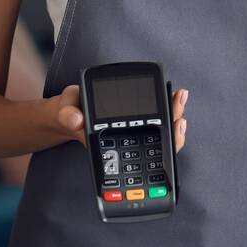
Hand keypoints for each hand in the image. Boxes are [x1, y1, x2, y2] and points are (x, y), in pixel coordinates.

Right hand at [51, 84, 187, 150]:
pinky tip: (174, 96)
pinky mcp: (138, 117)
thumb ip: (68, 115)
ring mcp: (136, 129)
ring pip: (162, 130)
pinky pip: (157, 116)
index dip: (161, 144)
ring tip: (181, 98)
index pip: (143, 151)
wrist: (72, 109)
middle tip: (180, 114)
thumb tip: (76, 119)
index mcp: (116, 143)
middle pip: (159, 142)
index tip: (174, 126)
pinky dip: (167, 107)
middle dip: (174, 130)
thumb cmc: (72, 112)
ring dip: (174, 114)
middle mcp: (130, 139)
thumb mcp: (66, 111)